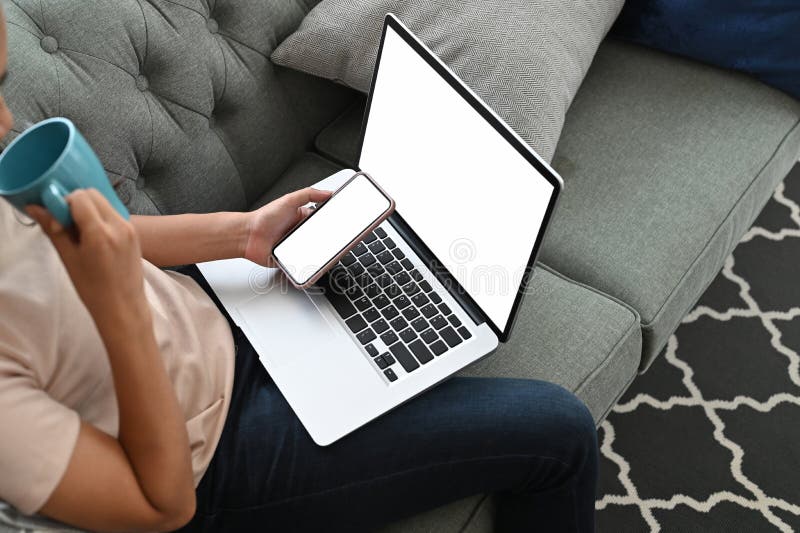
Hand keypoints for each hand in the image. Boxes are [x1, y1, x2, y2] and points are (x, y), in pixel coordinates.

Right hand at [26, 189, 146, 328]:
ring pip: (105, 202)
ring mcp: (130, 228)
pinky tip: (94, 237)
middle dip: (76, 202)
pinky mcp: (135, 233)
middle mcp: (118, 226)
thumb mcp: (69, 259)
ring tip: (81, 232)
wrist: (124, 306)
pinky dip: (101, 216)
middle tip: (67, 223)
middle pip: (93, 195)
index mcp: (100, 233)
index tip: (57, 216)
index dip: (64, 202)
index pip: (80, 197)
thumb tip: (36, 208)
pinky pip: (114, 213)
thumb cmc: (93, 288)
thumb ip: (54, 229)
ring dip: (89, 208)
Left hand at [242, 187, 331, 266]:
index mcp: (302, 218)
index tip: (341, 225)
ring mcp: (297, 247)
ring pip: (316, 253)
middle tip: (334, 241)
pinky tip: (311, 262)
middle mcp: (301, 232)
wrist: (248, 236)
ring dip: (320, 253)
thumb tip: (327, 192)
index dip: (333, 223)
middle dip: (328, 241)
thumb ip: (308, 194)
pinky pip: (304, 264)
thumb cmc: (264, 218)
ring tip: (323, 253)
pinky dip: (309, 265)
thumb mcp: (288, 200)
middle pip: (322, 238)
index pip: (323, 220)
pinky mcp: (292, 260)